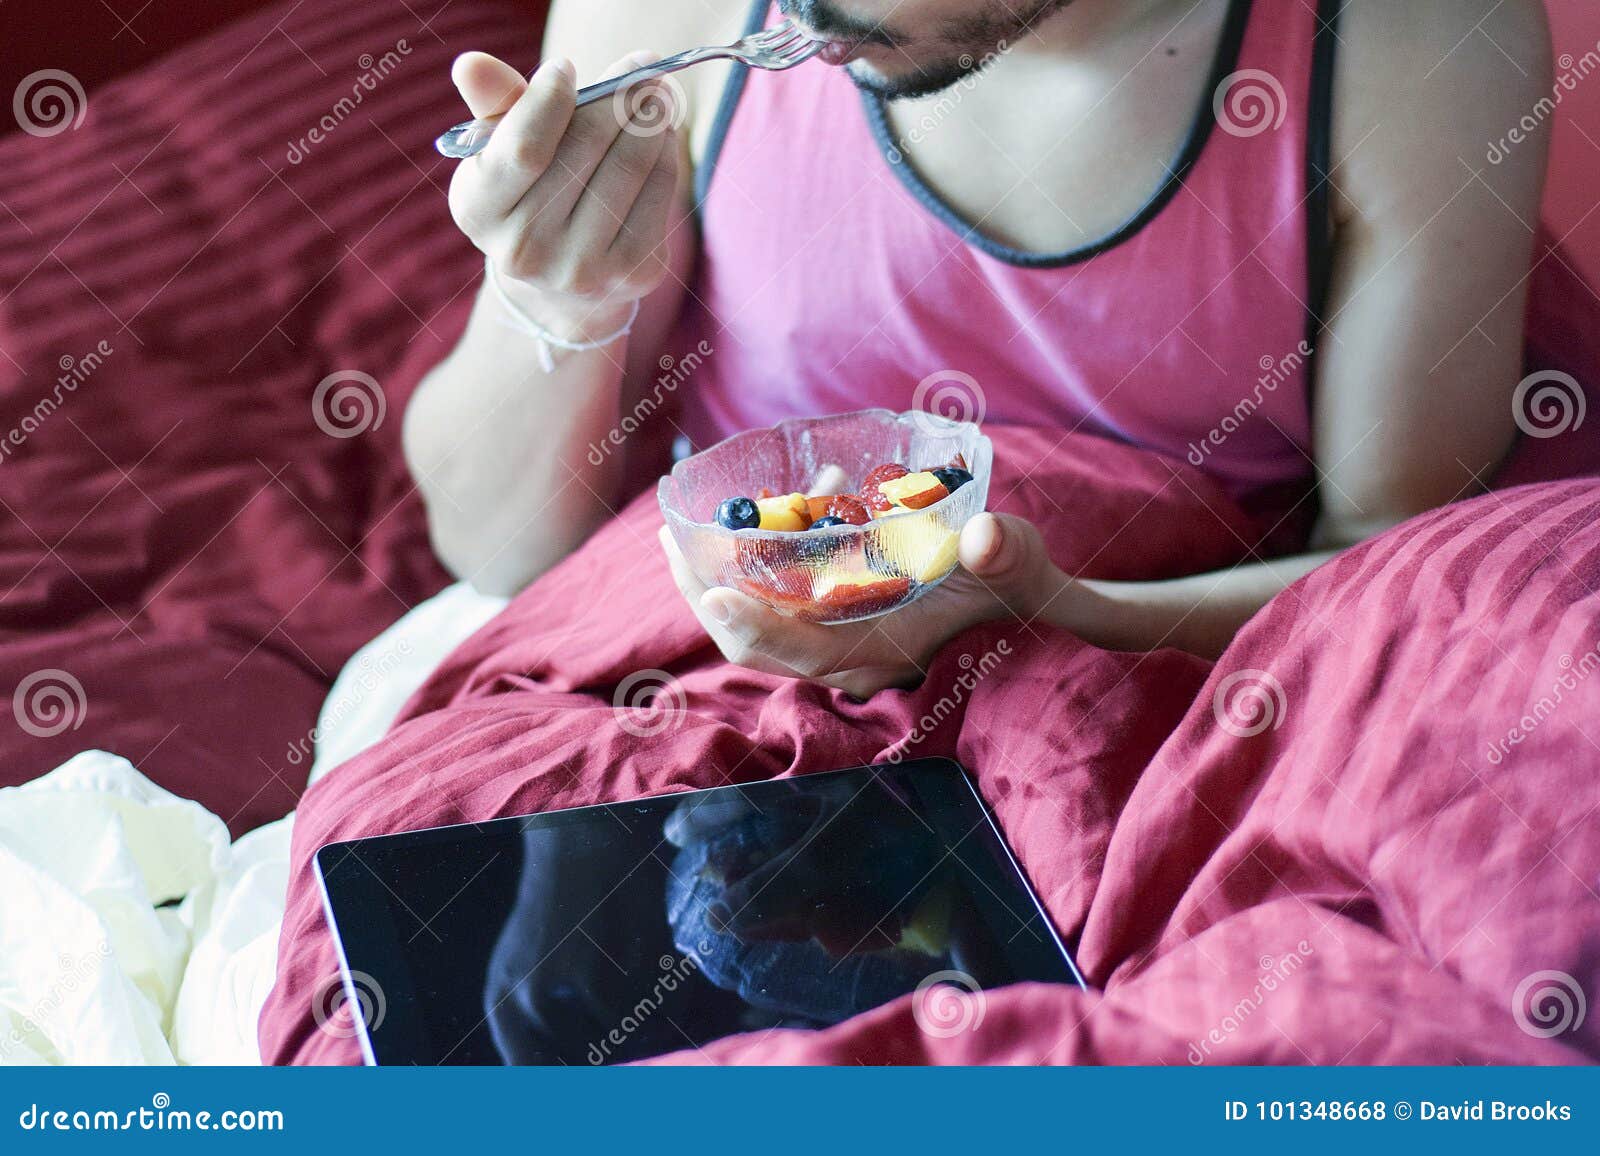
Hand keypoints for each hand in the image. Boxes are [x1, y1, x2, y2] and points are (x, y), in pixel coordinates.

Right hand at [447, 51, 681, 337]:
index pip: (524, 148)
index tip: (567, 67)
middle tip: (641, 63)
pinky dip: (665, 153)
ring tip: (657, 90)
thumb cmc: (528, 186)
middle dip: (618, 96)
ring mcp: (581, 268)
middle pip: (586, 150)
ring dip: (650, 118)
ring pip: (629, 168)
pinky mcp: (632, 274)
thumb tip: (472, 64)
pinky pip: (659, 193)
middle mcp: (525, 249)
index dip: (551, 100)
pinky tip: (662, 133)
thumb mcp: (500, 146)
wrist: (560, 271)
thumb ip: (492, 103)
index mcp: (479, 211)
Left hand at [661, 512, 1070, 697]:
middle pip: (758, 641)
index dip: (752, 626)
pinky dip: (772, 556)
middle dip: (708, 593)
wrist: (1032, 607)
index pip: (800, 653)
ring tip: (707, 514)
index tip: (714, 589)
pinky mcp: (841, 617)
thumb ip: (1006, 555)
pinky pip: (784, 596)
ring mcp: (841, 639)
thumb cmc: (1023, 588)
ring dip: (730, 569)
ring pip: (762, 618)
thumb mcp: (1020, 567)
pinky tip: (799, 498)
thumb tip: (984, 536)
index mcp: (883, 651)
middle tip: (669, 537)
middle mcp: (852, 655)